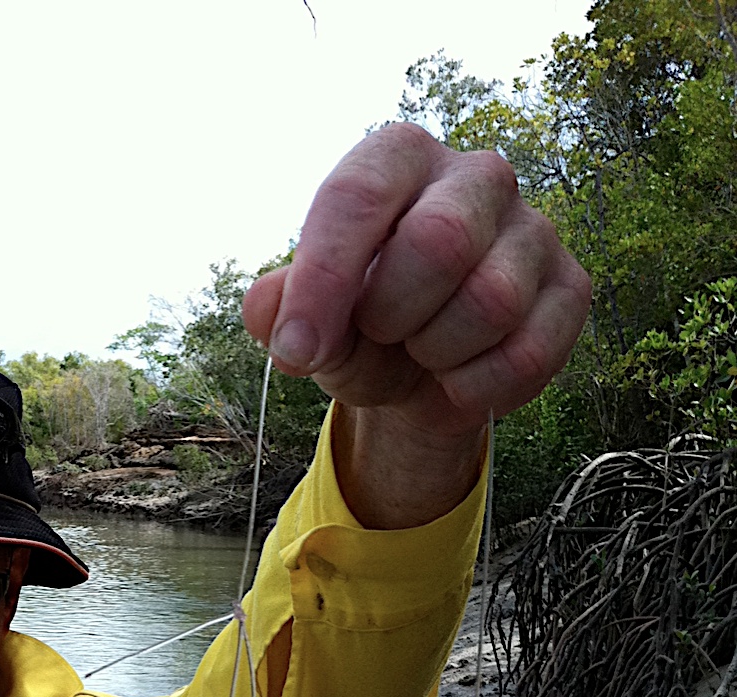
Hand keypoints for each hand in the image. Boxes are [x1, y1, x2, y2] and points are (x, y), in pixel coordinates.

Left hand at [244, 123, 590, 440]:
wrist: (419, 376)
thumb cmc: (357, 327)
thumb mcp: (306, 322)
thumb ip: (278, 311)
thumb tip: (275, 318)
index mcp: (398, 158)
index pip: (358, 197)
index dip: (323, 281)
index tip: (298, 348)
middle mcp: (476, 175)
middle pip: (442, 240)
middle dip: (392, 315)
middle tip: (379, 333)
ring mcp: (533, 228)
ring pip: (491, 301)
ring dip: (436, 355)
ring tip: (421, 351)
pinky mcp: (571, 286)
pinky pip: (527, 354)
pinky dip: (477, 389)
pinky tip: (458, 379)